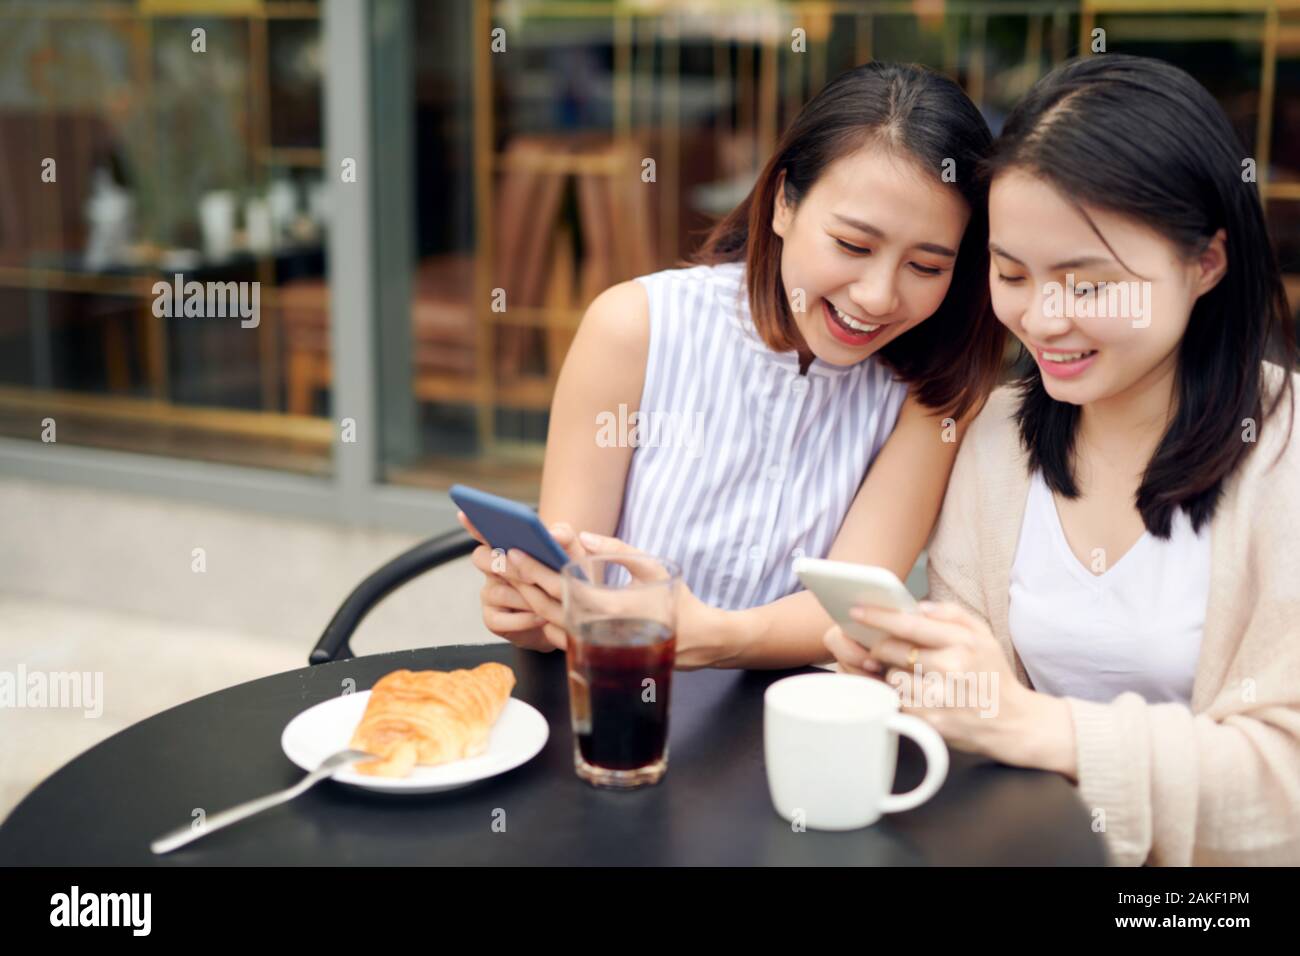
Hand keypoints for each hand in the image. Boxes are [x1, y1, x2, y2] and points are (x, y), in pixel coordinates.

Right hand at [457, 510, 577, 652]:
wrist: (569, 618)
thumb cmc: (566, 581)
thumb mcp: (571, 556)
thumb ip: (564, 537)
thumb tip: (552, 534)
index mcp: (508, 549)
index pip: (486, 532)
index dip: (473, 524)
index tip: (465, 514)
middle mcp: (494, 569)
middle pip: (481, 558)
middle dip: (503, 564)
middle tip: (528, 574)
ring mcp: (491, 595)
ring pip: (495, 591)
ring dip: (523, 597)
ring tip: (546, 601)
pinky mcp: (493, 619)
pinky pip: (499, 619)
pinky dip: (522, 620)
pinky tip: (540, 618)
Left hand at [506, 529, 731, 669]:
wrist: (696, 643)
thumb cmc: (676, 601)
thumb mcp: (652, 566)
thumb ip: (616, 549)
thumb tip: (583, 537)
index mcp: (607, 607)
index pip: (559, 586)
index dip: (533, 569)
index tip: (514, 551)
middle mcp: (594, 629)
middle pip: (543, 604)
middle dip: (518, 581)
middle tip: (497, 559)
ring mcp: (590, 644)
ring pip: (546, 621)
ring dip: (523, 598)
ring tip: (507, 575)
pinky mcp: (590, 652)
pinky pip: (556, 633)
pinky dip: (539, 615)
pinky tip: (527, 597)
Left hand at [828, 601, 1073, 771]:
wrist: (1013, 723)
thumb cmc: (993, 675)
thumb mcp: (983, 635)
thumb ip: (951, 613)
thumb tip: (917, 606)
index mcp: (962, 643)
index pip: (909, 624)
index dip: (878, 616)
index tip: (856, 610)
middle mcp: (949, 669)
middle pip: (891, 650)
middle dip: (883, 647)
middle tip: (887, 648)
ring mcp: (938, 698)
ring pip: (891, 676)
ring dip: (894, 673)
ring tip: (915, 675)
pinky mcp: (930, 721)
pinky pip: (898, 700)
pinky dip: (901, 694)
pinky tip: (919, 693)